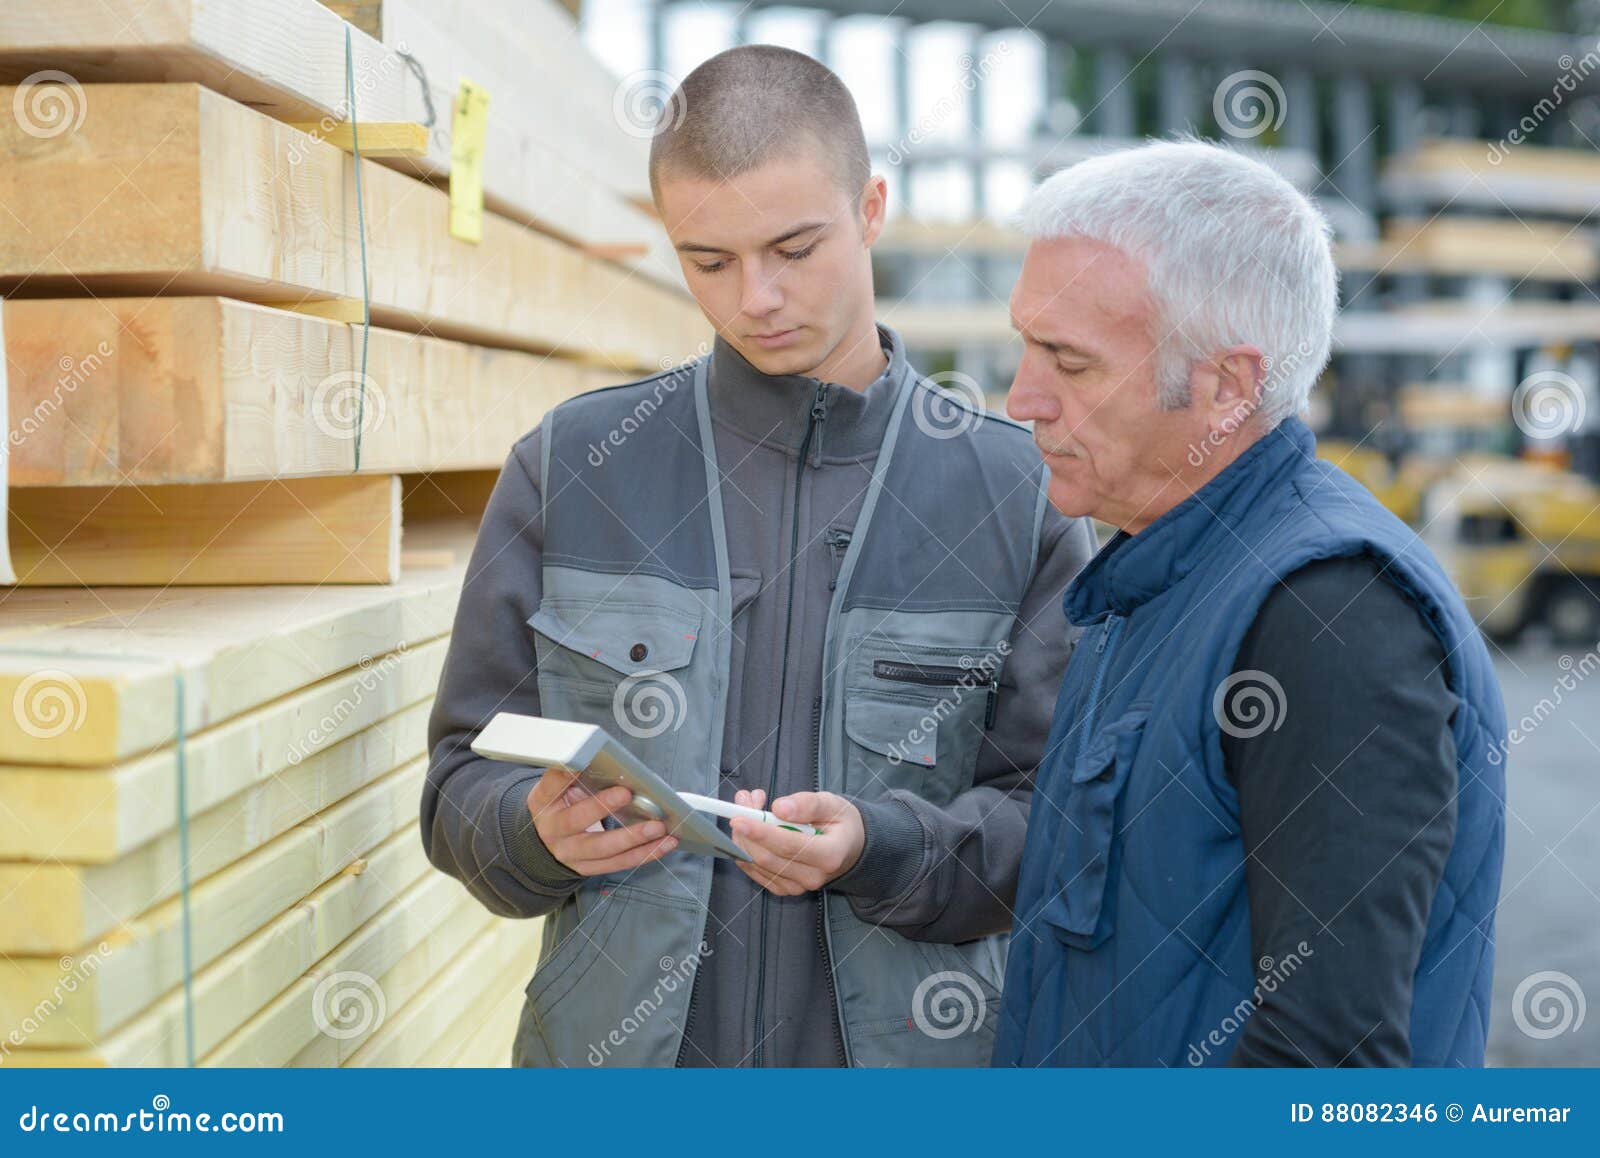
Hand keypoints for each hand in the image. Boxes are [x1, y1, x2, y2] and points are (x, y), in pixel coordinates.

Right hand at [527, 770, 677, 875]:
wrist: (547, 843)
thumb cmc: (563, 805)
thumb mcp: (562, 789)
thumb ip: (581, 777)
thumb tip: (616, 766)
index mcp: (543, 802)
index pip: (551, 786)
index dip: (564, 776)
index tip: (580, 763)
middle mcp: (553, 829)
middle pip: (575, 821)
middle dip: (601, 807)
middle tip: (626, 794)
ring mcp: (570, 853)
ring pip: (602, 849)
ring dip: (633, 838)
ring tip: (658, 827)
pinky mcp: (587, 868)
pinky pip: (619, 863)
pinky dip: (645, 854)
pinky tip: (665, 844)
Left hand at [729, 789, 864, 895]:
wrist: (848, 847)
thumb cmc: (840, 823)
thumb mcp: (832, 804)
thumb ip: (808, 804)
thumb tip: (780, 808)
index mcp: (830, 855)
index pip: (788, 845)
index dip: (760, 832)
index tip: (739, 818)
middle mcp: (813, 877)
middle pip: (767, 857)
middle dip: (747, 830)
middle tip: (743, 800)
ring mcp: (797, 886)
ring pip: (757, 864)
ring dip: (744, 836)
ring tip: (749, 806)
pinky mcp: (783, 888)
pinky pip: (754, 871)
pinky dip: (745, 849)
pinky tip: (750, 829)